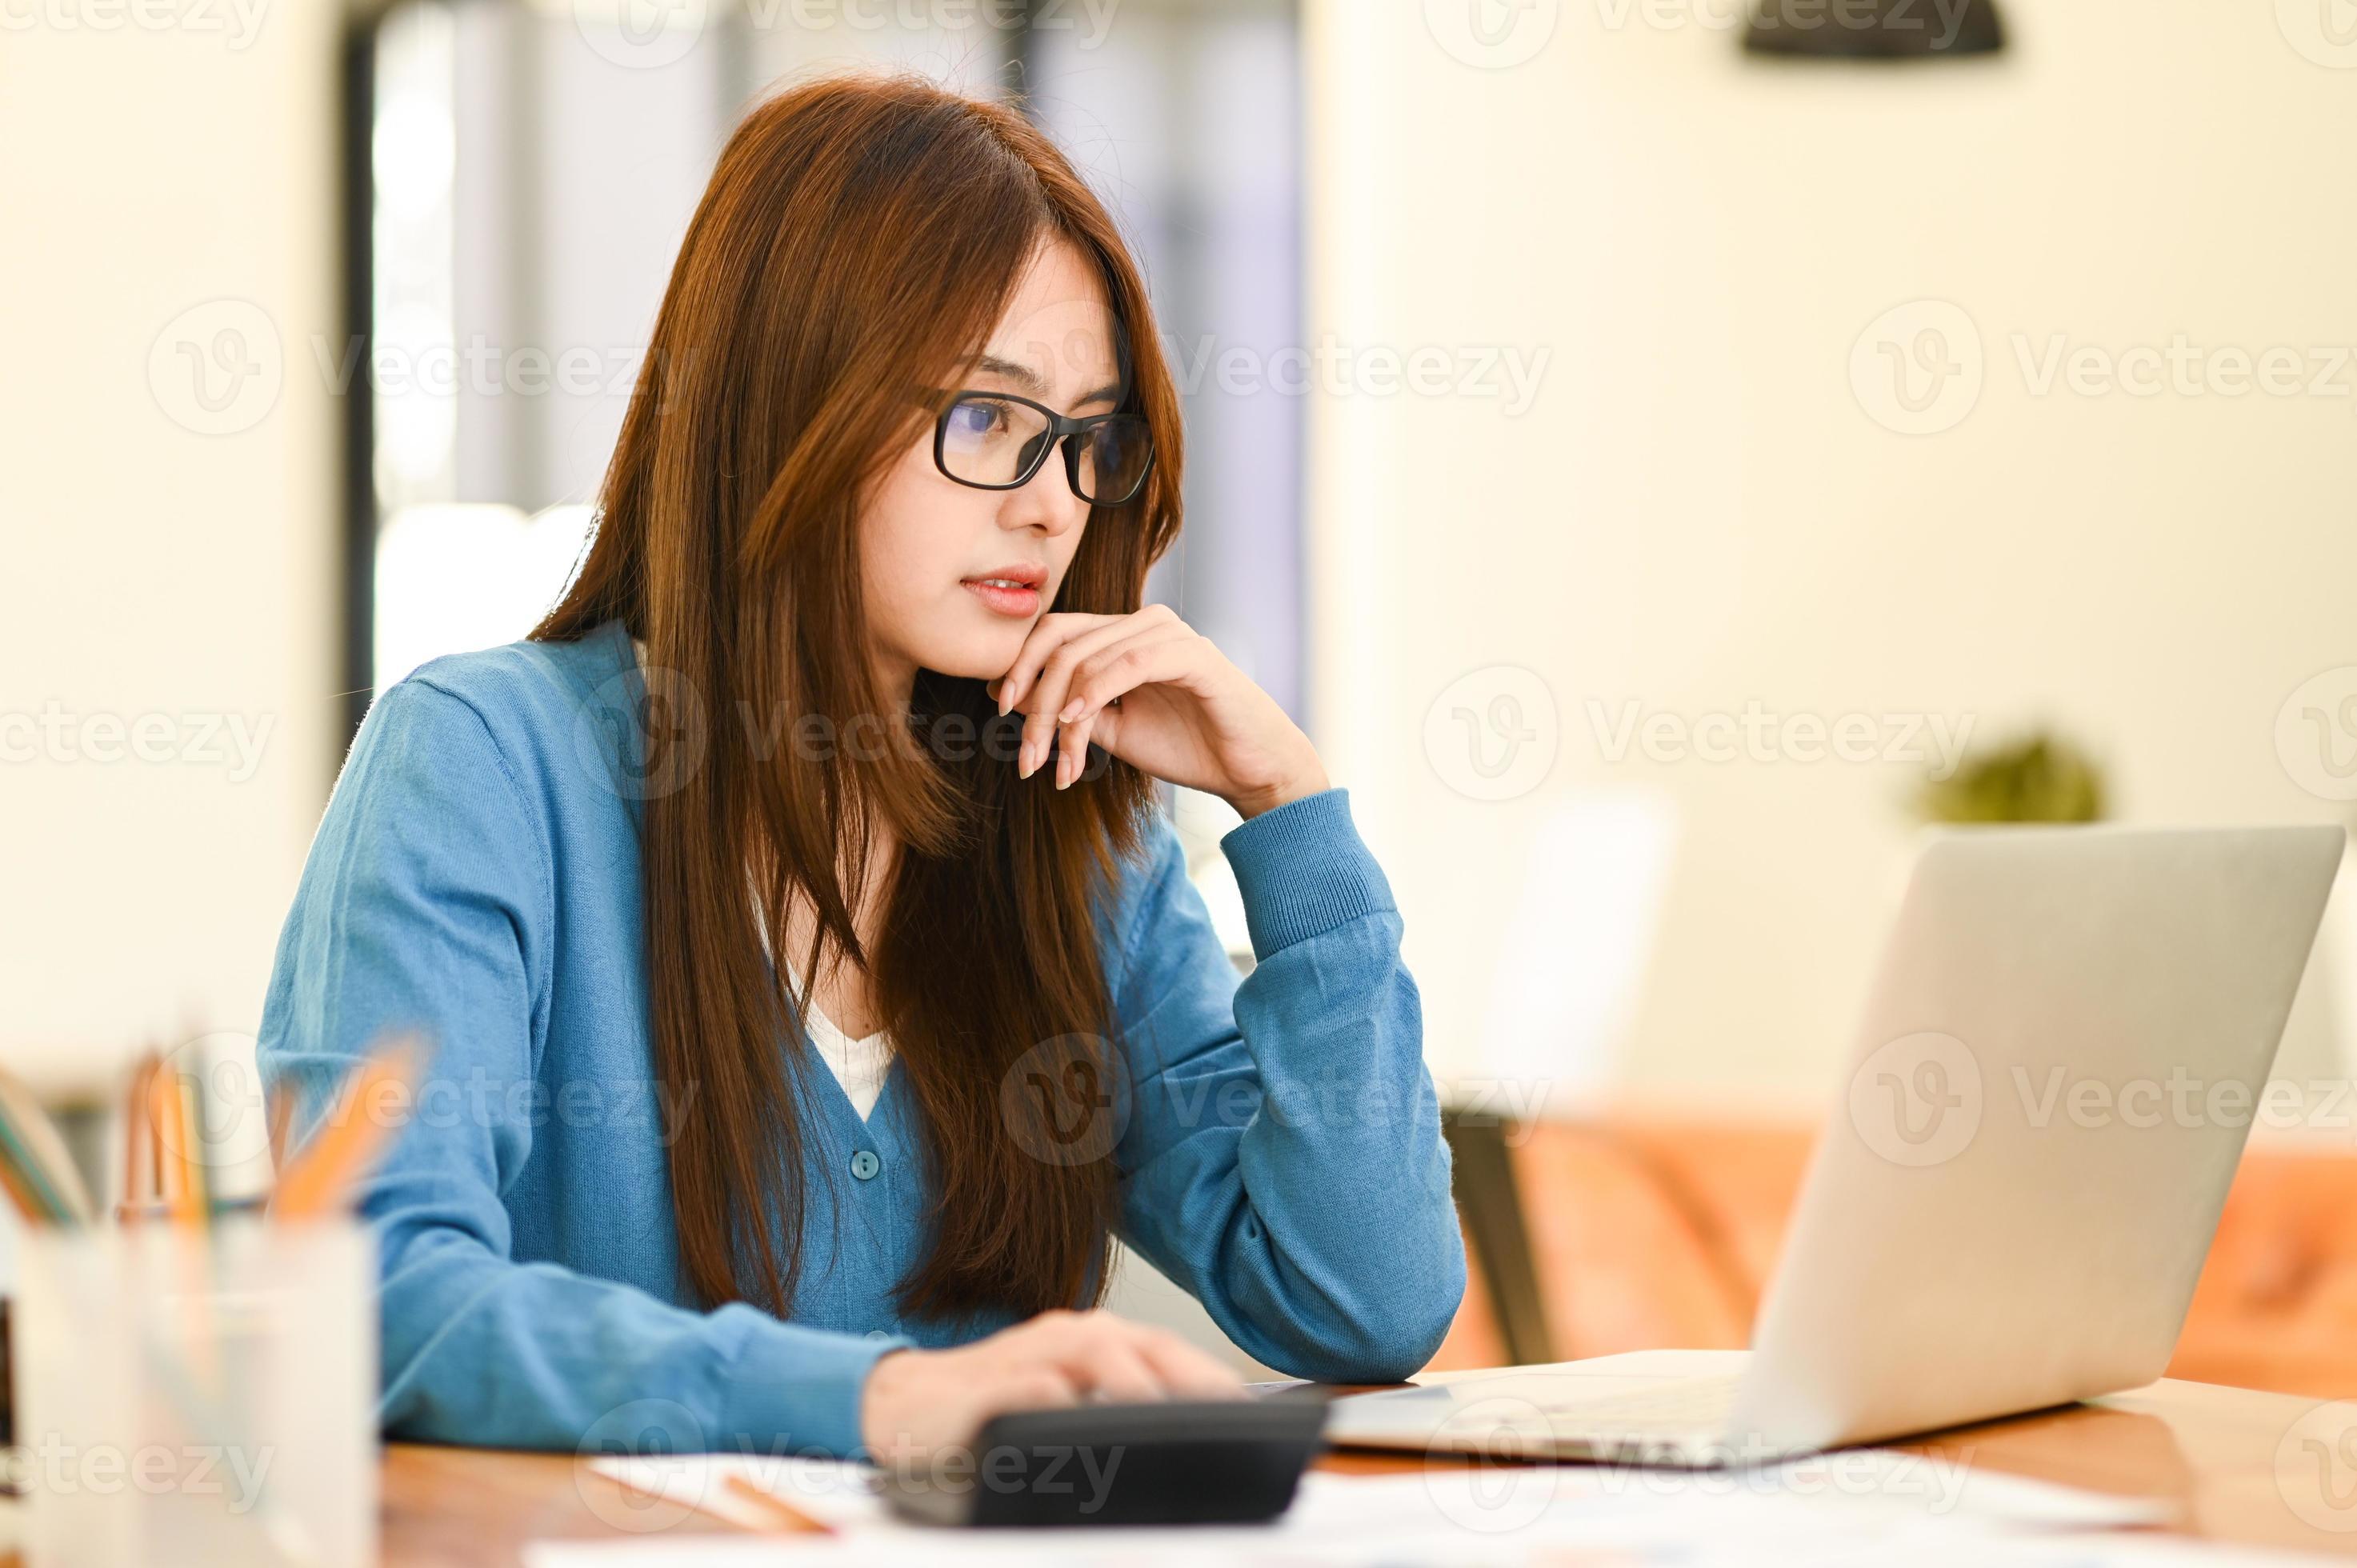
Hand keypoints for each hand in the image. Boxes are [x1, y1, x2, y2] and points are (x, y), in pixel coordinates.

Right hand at [859, 1308, 1243, 1460]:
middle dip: (1189, 1379)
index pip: (1167, 1351)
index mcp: (1095, 1340)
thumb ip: (1119, 1414)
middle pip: (1142, 1344)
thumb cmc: (995, 1409)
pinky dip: (1058, 1404)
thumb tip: (1189, 1449)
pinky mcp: (984, 1388)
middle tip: (1228, 1421)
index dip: (1211, 1381)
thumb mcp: (1066, 1407)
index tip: (1256, 1418)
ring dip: (1133, 1385)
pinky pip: (1027, 1387)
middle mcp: (1068, 1336)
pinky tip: (1083, 1431)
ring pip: (1092, 1353)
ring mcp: (1026, 1356)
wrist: (900, 1405)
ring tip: (1168, 1423)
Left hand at [988, 606, 1329, 817]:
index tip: (999, 713)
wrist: (1248, 770)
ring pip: (1088, 657)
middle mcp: (1144, 623)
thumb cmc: (1187, 747)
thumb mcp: (1111, 731)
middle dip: (1035, 702)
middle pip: (1063, 644)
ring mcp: (1169, 634)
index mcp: (1124, 635)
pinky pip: (1130, 663)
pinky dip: (1095, 691)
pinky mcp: (1191, 655)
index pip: (1055, 633)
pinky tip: (1077, 722)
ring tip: (1053, 761)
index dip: (1020, 668)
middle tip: (1027, 756)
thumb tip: (1007, 694)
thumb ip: (1067, 709)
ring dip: (1061, 714)